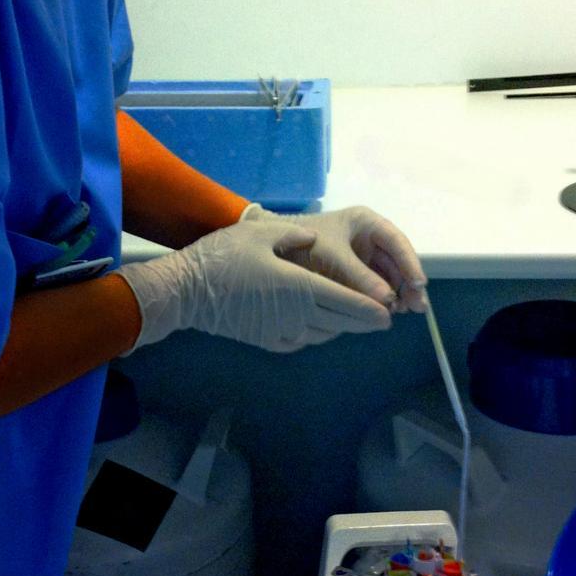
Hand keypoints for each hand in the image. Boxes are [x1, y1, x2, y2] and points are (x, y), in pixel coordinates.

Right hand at [119, 216, 392, 352]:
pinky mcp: (268, 342)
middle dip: (365, 322)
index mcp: (301, 287)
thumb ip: (294, 237)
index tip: (388, 313)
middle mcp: (297, 314)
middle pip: (342, 323)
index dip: (371, 310)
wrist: (187, 292)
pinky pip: (303, 341)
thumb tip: (312, 239)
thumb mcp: (261, 233)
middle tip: (383, 319)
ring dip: (343, 328)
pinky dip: (318, 334)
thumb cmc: (223, 257)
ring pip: (325, 334)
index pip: (348, 303)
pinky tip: (320, 325)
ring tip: (355, 320)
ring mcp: (282, 332)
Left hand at [242, 205, 427, 313]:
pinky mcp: (354, 273)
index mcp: (366, 223)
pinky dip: (382, 298)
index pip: (397, 242)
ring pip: (389, 275)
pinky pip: (375, 285)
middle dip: (408, 284)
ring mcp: (363, 256)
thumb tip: (388, 301)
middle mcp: (369, 238)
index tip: (419, 286)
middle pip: (397, 261)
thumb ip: (360, 278)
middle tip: (417, 308)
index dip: (411, 264)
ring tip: (402, 312)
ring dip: (397, 294)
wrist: (273, 251)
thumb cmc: (304, 245)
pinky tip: (386, 311)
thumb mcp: (333, 258)